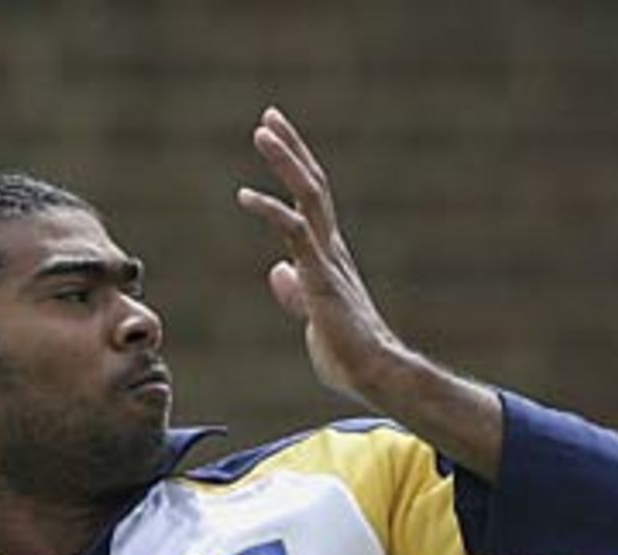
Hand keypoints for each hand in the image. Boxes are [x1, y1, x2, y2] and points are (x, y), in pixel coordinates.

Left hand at [237, 106, 503, 478]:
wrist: (372, 373)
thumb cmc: (347, 355)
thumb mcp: (311, 318)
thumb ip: (295, 293)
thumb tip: (277, 271)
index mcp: (331, 257)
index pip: (313, 202)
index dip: (294, 169)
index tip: (277, 140)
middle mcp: (332, 249)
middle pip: (313, 185)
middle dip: (291, 150)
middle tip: (270, 119)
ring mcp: (328, 259)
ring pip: (308, 195)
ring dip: (285, 161)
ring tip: (263, 132)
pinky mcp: (320, 275)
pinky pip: (294, 232)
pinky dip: (269, 209)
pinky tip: (245, 195)